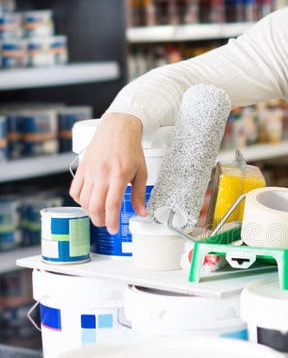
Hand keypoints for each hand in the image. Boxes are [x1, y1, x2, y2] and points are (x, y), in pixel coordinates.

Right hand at [69, 113, 145, 233]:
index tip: (113, 229)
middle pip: (95, 205)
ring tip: (98, 214)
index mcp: (119, 175)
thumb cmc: (130, 149)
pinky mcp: (82, 168)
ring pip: (83, 200)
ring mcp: (90, 171)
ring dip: (89, 212)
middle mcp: (102, 174)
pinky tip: (87, 201)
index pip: (112, 204)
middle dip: (99, 220)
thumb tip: (141, 212)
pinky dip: (79, 200)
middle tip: (105, 224)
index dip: (111, 221)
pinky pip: (75, 189)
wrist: (118, 128)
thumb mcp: (141, 172)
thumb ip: (139, 194)